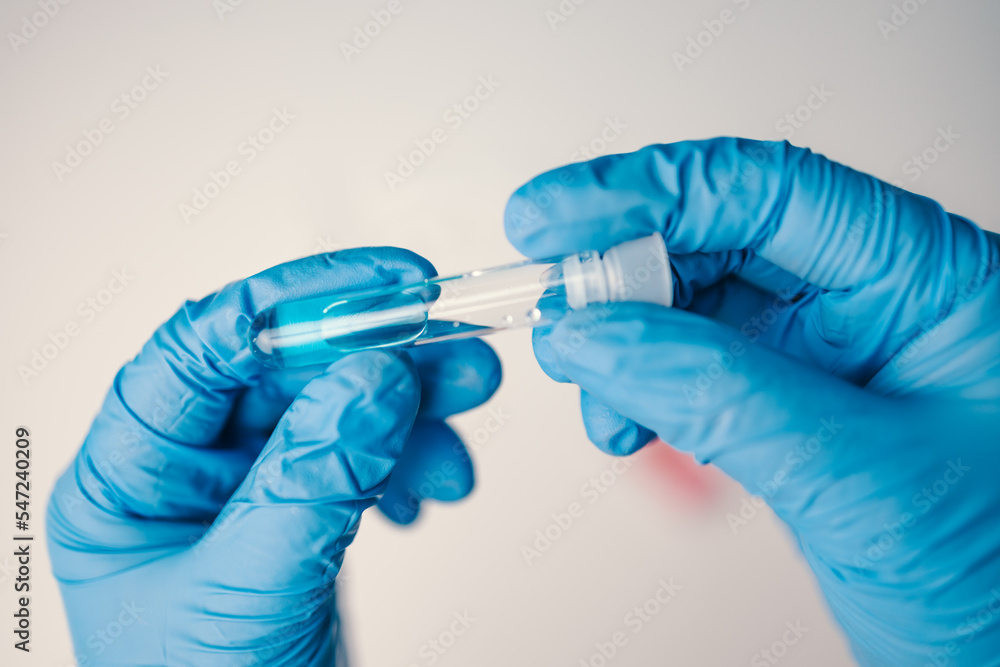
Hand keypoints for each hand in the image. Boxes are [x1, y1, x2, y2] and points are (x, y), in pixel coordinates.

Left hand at [46, 248, 500, 665]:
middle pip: (287, 373)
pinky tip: (434, 482)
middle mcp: (186, 475)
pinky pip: (365, 458)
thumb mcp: (249, 591)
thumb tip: (372, 378)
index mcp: (130, 478)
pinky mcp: (306, 518)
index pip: (202, 350)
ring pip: (338, 408)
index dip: (293, 304)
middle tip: (452, 344)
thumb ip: (311, 479)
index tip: (380, 285)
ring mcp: (250, 494)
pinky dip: (411, 458)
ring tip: (469, 399)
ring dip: (412, 402)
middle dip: (378, 354)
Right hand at [505, 138, 999, 665]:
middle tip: (552, 300)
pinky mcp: (789, 408)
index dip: (650, 190)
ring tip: (583, 376)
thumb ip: (719, 395)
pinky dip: (637, 385)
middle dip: (620, 266)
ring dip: (619, 333)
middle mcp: (874, 301)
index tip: (556, 214)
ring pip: (692, 302)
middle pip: (718, 237)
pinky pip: (690, 367)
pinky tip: (621, 416)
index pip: (769, 190)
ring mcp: (828, 355)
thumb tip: (597, 335)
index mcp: (926, 277)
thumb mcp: (859, 477)